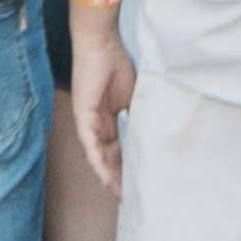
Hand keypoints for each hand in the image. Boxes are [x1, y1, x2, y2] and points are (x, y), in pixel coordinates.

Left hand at [66, 0, 133, 192]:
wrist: (102, 44)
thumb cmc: (117, 64)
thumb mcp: (135, 97)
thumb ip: (142, 115)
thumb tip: (158, 132)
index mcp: (109, 118)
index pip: (118, 148)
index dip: (127, 166)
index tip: (139, 182)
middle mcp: (97, 123)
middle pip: (108, 156)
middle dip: (118, 177)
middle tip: (130, 196)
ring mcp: (88, 120)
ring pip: (98, 155)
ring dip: (108, 174)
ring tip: (119, 192)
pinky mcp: (82, 115)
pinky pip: (89, 144)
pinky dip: (97, 160)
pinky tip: (104, 176)